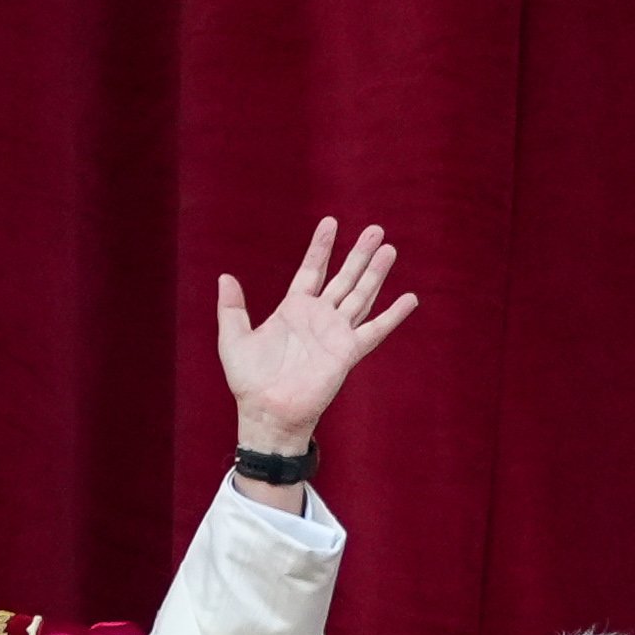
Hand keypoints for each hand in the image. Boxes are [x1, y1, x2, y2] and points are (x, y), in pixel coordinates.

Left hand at [216, 217, 417, 456]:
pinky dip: (394, 315)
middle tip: (375, 229)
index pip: (312, 271)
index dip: (321, 248)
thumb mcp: (233, 339)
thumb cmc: (249, 381)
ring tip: (389, 249)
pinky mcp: (348, 352)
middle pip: (344, 278)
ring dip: (376, 273)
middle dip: (358, 254)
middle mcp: (318, 318)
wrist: (267, 412)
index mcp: (293, 310)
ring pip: (361, 296)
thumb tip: (224, 277)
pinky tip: (410, 298)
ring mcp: (335, 333)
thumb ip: (232, 308)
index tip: (330, 223)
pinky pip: (375, 330)